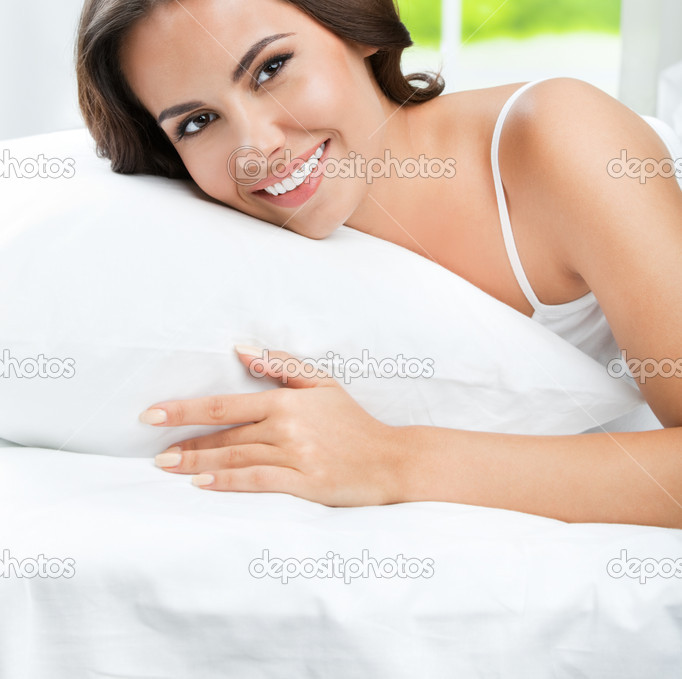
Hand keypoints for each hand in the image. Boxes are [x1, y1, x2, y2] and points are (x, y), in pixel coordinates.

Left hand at [139, 347, 403, 506]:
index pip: (224, 404)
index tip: (152, 414)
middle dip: (185, 442)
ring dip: (197, 463)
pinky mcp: (304, 484)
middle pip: (224, 434)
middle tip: (152, 449)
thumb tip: (240, 349)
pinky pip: (257, 482)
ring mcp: (296, 457)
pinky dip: (228, 482)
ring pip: (235, 458)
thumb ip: (280, 365)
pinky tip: (202, 484)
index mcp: (286, 401)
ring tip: (167, 466)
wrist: (391, 459)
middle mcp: (287, 427)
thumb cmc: (352, 421)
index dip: (185, 410)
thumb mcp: (322, 383)